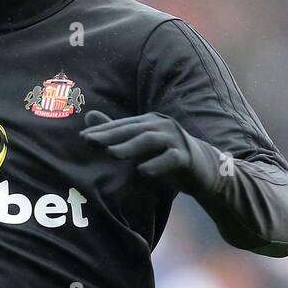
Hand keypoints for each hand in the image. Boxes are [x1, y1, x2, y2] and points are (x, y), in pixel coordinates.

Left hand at [79, 109, 211, 193]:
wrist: (205, 171)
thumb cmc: (167, 156)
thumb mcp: (141, 146)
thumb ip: (117, 133)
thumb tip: (89, 116)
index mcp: (149, 122)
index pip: (122, 125)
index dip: (102, 130)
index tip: (82, 137)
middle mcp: (162, 126)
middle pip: (133, 130)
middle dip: (110, 135)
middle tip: (89, 141)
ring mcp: (176, 140)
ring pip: (150, 141)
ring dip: (130, 147)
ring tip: (111, 154)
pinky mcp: (187, 157)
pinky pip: (171, 159)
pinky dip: (157, 164)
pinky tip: (142, 171)